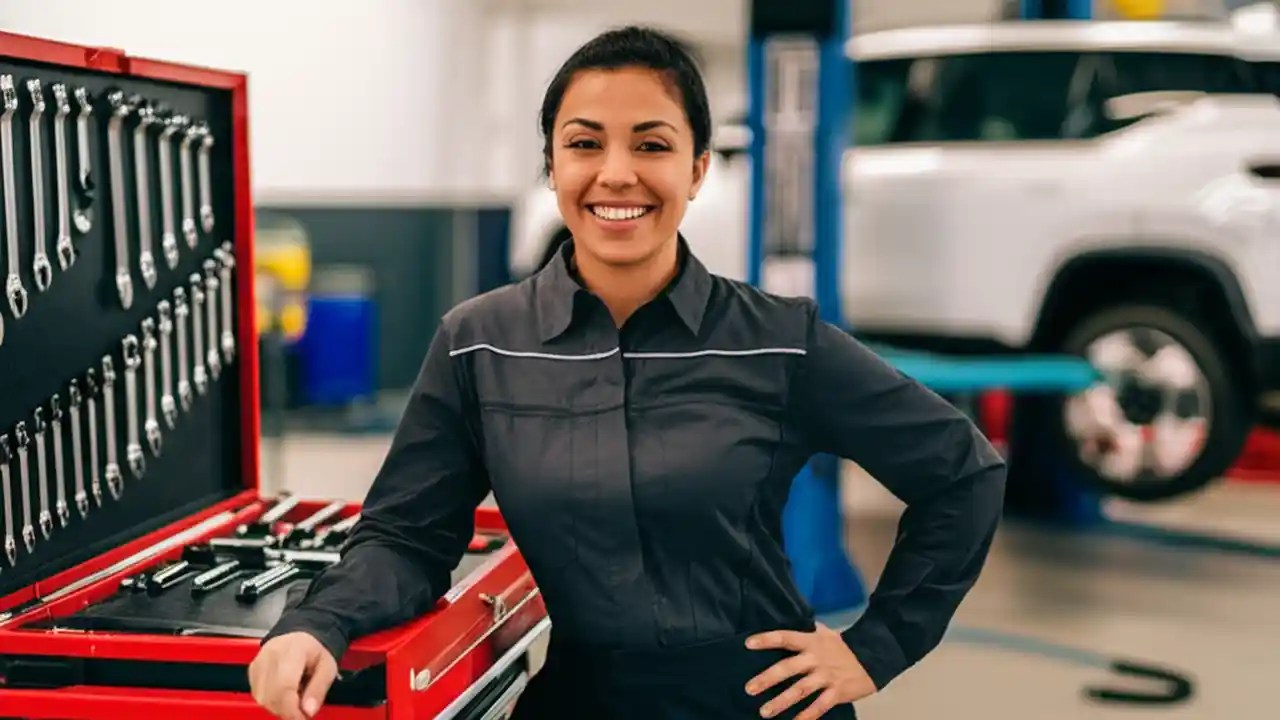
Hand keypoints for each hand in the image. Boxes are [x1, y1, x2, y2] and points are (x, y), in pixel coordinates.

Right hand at [249, 631, 338, 718]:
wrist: (302, 636)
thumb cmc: (315, 650)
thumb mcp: (328, 667)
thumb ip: (319, 689)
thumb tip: (308, 711)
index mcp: (292, 651)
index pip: (284, 686)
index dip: (292, 709)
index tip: (303, 718)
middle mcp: (270, 656)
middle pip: (270, 695)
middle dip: (287, 711)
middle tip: (302, 712)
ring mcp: (258, 663)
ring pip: (261, 698)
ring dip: (279, 706)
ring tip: (295, 697)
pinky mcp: (252, 671)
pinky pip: (258, 694)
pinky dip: (271, 700)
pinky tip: (284, 694)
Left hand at [745, 623, 875, 718]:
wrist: (872, 658)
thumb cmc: (842, 646)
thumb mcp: (824, 633)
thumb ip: (806, 631)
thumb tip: (786, 621)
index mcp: (811, 641)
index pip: (785, 637)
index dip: (767, 639)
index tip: (748, 644)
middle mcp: (816, 659)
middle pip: (788, 668)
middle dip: (767, 679)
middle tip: (749, 689)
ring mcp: (826, 677)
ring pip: (800, 690)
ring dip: (781, 702)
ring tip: (764, 712)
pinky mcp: (837, 692)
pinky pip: (819, 706)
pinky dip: (807, 716)